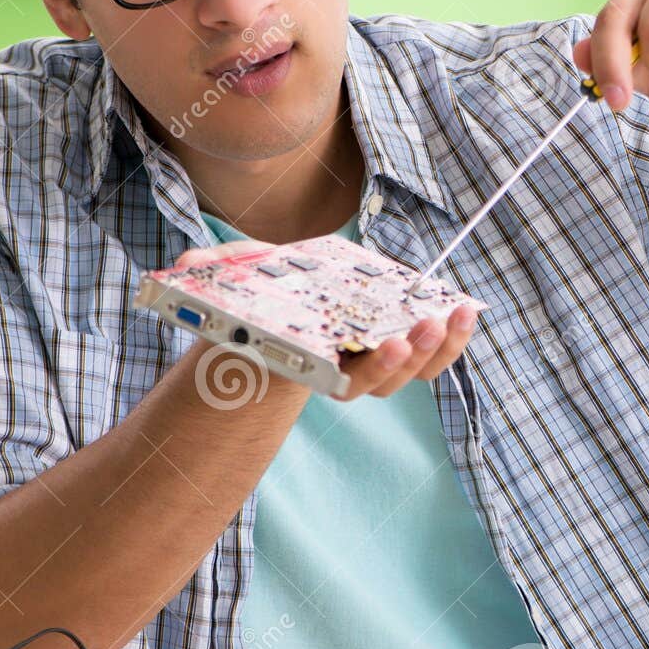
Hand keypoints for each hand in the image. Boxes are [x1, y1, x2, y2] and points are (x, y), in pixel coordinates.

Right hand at [172, 241, 480, 400]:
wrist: (283, 303)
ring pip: (417, 370)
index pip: (345, 380)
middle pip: (386, 379)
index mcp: (313, 362)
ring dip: (441, 347)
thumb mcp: (233, 277)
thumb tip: (183, 268)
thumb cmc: (259, 295)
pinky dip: (452, 338)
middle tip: (422, 327)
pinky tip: (465, 312)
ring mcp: (376, 358)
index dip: (371, 369)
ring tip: (455, 314)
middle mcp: (348, 369)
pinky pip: (433, 354)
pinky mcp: (400, 342)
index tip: (388, 345)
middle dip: (410, 356)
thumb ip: (209, 273)